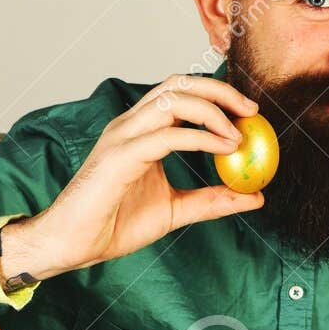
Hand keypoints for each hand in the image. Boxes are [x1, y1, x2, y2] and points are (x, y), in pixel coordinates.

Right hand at [0, 76, 262, 280]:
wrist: (73, 244)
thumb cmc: (114, 224)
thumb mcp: (175, 209)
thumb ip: (212, 200)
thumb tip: (255, 197)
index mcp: (141, 130)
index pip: (181, 93)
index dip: (217, 95)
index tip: (250, 113)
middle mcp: (130, 124)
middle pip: (179, 84)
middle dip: (220, 90)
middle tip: (252, 110)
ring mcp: (123, 136)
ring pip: (173, 101)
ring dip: (213, 111)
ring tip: (238, 135)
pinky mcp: (119, 156)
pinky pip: (167, 136)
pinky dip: (200, 138)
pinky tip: (224, 149)